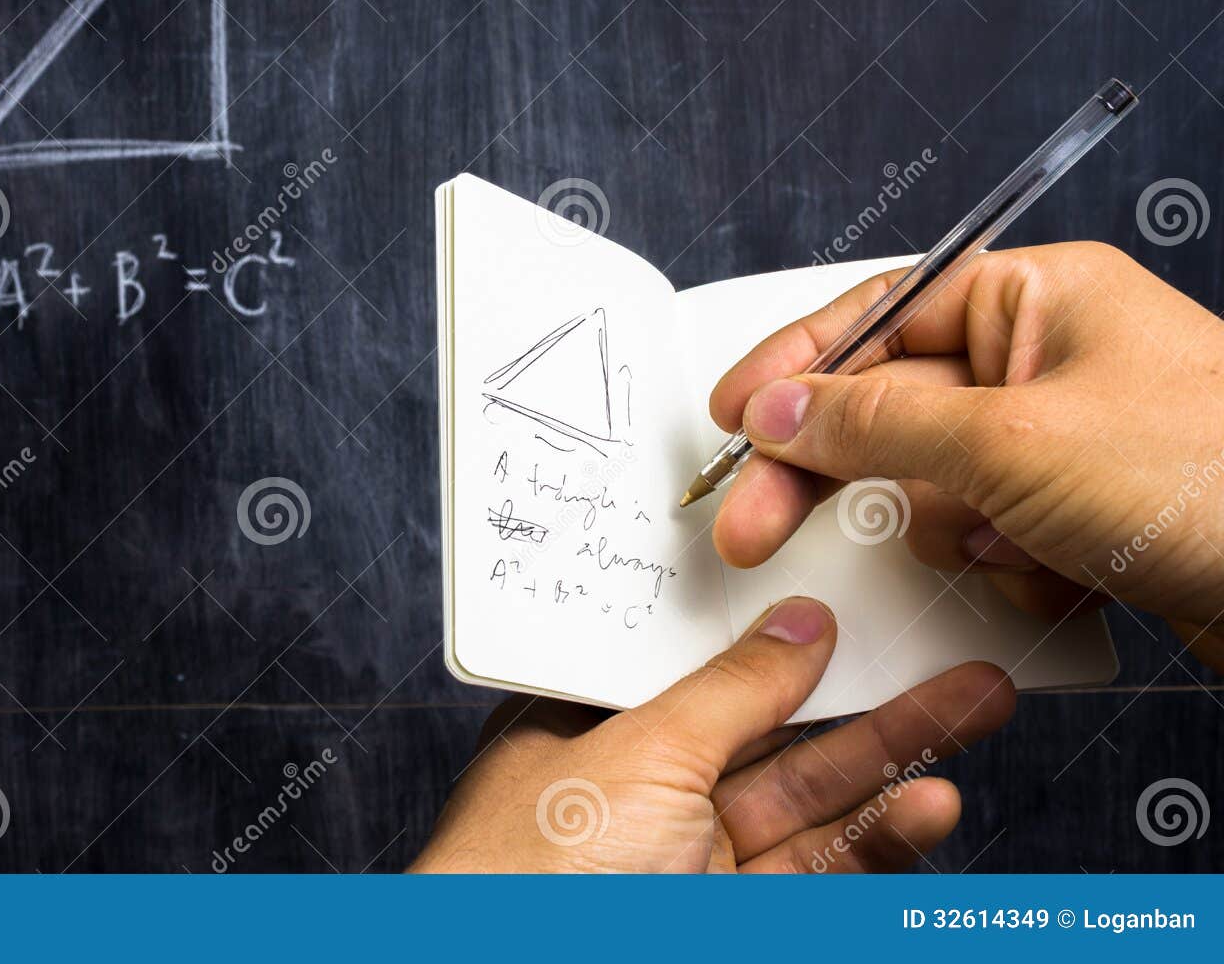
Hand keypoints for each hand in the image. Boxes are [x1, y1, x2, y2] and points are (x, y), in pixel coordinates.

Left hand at [410, 597, 1014, 872]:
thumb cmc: (531, 874)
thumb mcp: (638, 752)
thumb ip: (730, 690)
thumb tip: (797, 624)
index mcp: (589, 728)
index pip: (694, 660)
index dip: (774, 629)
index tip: (849, 595)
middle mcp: (640, 789)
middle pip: (771, 727)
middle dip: (864, 691)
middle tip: (946, 650)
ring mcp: (690, 858)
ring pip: (809, 796)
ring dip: (892, 756)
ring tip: (975, 704)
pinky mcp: (735, 912)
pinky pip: (818, 865)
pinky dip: (877, 836)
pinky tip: (928, 803)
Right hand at [709, 242, 1223, 663]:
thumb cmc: (1210, 478)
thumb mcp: (1011, 440)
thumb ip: (875, 423)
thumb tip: (780, 408)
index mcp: (1038, 297)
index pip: (881, 314)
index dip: (794, 366)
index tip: (731, 417)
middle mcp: (1048, 359)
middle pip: (895, 406)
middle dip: (837, 470)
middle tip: (758, 525)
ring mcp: (1068, 441)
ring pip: (938, 484)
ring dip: (955, 527)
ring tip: (1013, 544)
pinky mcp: (1084, 513)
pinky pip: (989, 533)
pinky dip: (1004, 563)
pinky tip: (1056, 570)